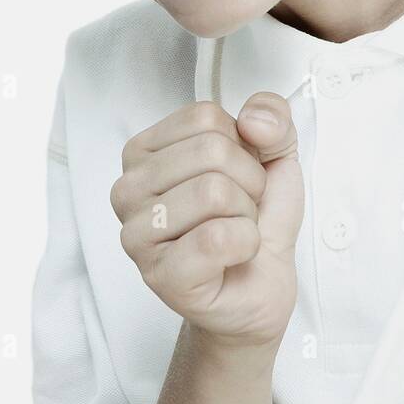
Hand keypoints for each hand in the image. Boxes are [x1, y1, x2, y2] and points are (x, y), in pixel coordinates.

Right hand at [110, 93, 304, 347]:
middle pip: (211, 151)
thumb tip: (254, 120)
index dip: (241, 146)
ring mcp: (138, 234)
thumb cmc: (254, 220)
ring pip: (214, 192)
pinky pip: (217, 238)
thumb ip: (272, 116)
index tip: (237, 175)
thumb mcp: (274, 155)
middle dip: (248, 182)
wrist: (260, 287)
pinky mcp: (160, 274)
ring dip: (245, 215)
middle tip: (239, 210)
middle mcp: (129, 189)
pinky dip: (245, 243)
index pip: (204, 117)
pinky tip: (233, 255)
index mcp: (145, 152)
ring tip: (233, 232)